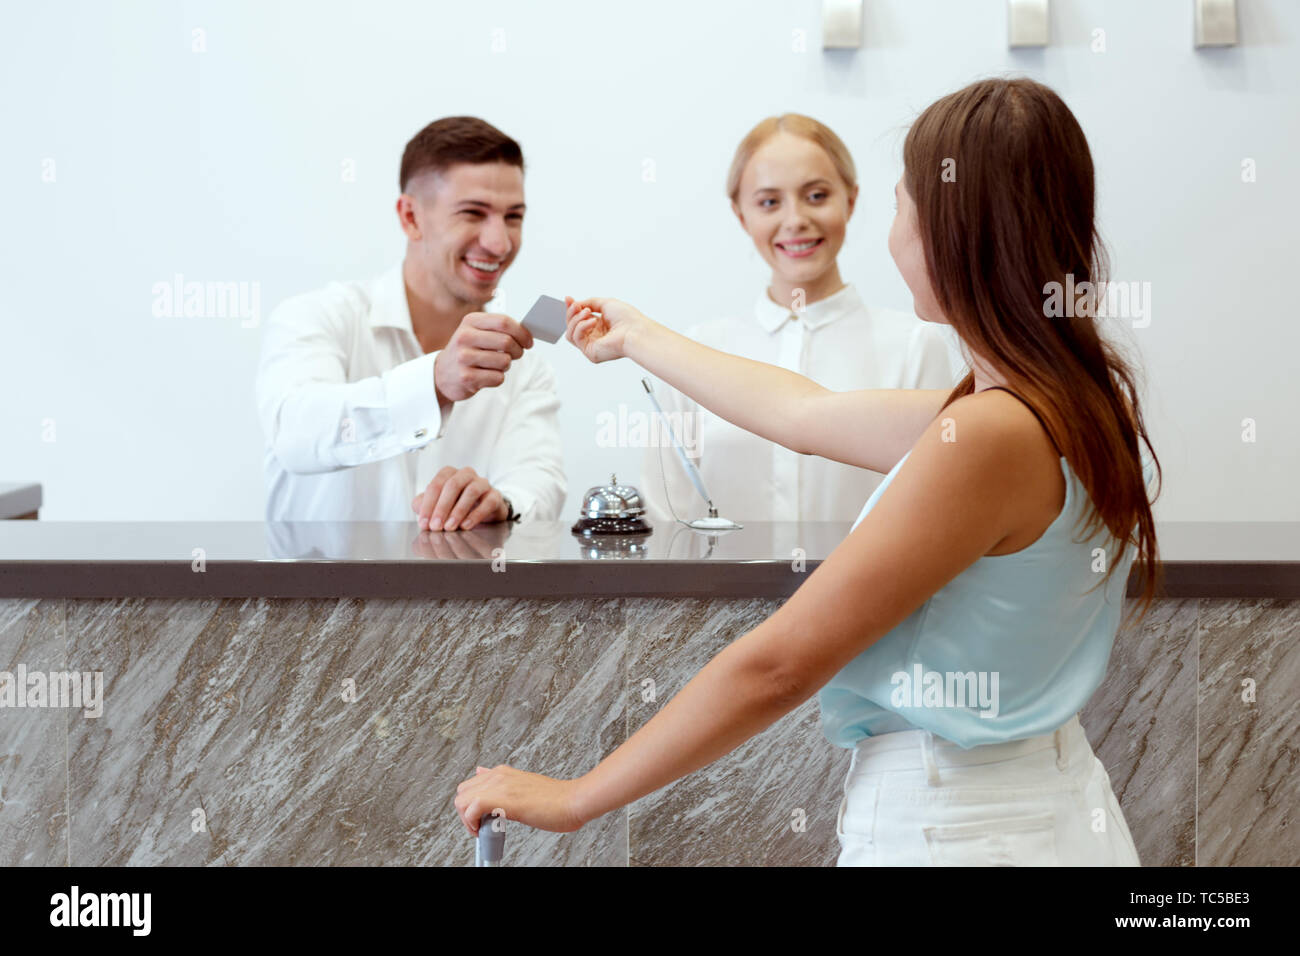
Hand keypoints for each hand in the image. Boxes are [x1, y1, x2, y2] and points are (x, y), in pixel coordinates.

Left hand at [411, 466, 507, 530]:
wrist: (484, 510)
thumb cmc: (457, 504)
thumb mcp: (437, 504)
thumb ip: (424, 505)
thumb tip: (419, 510)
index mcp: (450, 473)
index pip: (436, 484)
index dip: (428, 504)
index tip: (424, 523)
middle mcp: (466, 474)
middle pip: (453, 485)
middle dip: (442, 507)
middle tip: (436, 526)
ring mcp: (482, 483)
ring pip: (471, 491)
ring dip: (458, 511)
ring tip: (450, 527)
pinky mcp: (495, 496)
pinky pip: (487, 502)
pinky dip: (476, 515)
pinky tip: (466, 525)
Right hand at [433, 311, 532, 402]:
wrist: (443, 374)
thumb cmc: (469, 351)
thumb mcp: (478, 333)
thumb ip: (500, 330)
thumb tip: (528, 335)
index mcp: (470, 321)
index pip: (504, 322)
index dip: (522, 333)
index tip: (529, 342)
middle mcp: (465, 337)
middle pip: (507, 341)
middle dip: (518, 351)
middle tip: (516, 354)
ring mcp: (463, 358)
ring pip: (505, 361)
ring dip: (506, 365)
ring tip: (495, 365)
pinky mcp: (466, 377)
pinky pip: (498, 377)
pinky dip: (498, 378)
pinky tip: (486, 376)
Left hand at [453, 764, 586, 836]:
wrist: (573, 801)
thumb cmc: (556, 800)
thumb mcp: (524, 786)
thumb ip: (504, 783)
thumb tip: (483, 774)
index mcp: (503, 773)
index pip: (471, 785)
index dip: (472, 806)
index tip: (482, 820)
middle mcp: (499, 775)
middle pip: (462, 792)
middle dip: (466, 813)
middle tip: (482, 827)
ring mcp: (500, 785)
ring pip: (462, 800)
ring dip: (467, 820)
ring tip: (484, 830)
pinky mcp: (503, 798)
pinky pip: (471, 808)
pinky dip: (472, 823)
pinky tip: (485, 831)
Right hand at [563, 295, 647, 363]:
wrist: (636, 331)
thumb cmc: (628, 319)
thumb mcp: (605, 303)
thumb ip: (588, 302)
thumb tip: (575, 304)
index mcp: (600, 326)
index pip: (579, 318)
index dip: (572, 308)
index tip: (569, 299)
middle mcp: (595, 336)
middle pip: (572, 325)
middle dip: (571, 313)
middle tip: (577, 305)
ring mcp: (592, 345)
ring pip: (570, 332)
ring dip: (576, 319)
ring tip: (588, 313)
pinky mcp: (590, 353)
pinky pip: (576, 338)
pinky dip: (581, 327)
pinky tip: (592, 322)